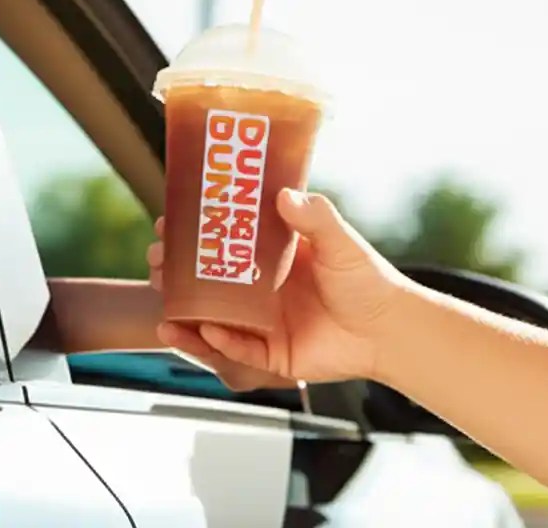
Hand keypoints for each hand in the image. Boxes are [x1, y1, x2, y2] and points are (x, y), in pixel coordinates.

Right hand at [151, 189, 409, 386]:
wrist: (392, 331)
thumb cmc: (368, 282)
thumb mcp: (340, 242)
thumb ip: (315, 218)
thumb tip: (285, 195)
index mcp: (270, 257)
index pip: (221, 242)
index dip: (192, 234)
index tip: (168, 222)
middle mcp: (259, 290)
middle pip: (204, 282)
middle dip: (174, 276)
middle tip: (155, 264)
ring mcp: (262, 323)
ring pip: (210, 320)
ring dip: (183, 315)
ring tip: (164, 309)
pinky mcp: (271, 353)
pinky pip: (237, 350)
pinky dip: (217, 344)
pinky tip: (202, 332)